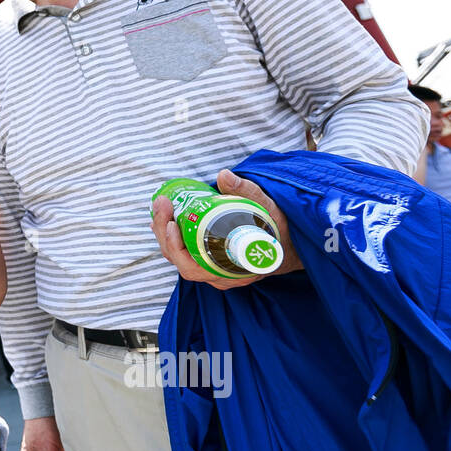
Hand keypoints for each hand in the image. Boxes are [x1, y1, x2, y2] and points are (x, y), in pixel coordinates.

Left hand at [149, 168, 301, 290]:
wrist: (289, 246)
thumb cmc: (279, 232)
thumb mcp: (269, 211)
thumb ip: (247, 192)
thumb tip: (223, 175)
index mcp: (230, 272)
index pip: (192, 268)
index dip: (177, 248)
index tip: (171, 222)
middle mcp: (217, 276)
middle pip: (179, 259)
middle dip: (164, 231)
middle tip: (162, 203)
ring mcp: (211, 270)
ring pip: (178, 256)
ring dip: (164, 231)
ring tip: (161, 205)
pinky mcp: (208, 260)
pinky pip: (183, 251)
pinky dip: (172, 234)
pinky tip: (166, 216)